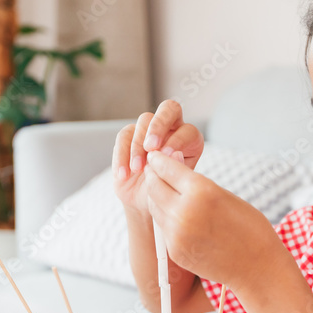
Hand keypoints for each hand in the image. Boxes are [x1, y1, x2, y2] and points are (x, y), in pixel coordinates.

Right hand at [112, 100, 204, 214]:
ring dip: (138, 145)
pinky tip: (124, 174)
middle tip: (150, 147)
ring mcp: (149, 129)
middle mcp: (172, 128)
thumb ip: (176, 169)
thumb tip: (173, 154)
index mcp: (190, 140)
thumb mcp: (175, 185)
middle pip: (168, 109)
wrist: (144, 203)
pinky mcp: (129, 135)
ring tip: (137, 169)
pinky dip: (122, 155)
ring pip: (144, 120)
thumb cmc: (165, 193)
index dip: (177, 140)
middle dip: (159, 126)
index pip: (187, 130)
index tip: (167, 156)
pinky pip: (124, 136)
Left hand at [142, 150, 286, 292]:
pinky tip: (175, 214)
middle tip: (154, 171)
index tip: (156, 156)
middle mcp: (184, 212)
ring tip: (164, 191)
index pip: (166, 168)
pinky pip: (163, 227)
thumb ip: (198, 185)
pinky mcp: (175, 251)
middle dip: (153, 176)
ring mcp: (177, 234)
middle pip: (154, 186)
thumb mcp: (225, 196)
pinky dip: (166, 218)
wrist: (257, 267)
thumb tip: (173, 172)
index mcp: (201, 191)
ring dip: (156, 197)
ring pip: (154, 207)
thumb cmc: (249, 228)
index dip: (159, 160)